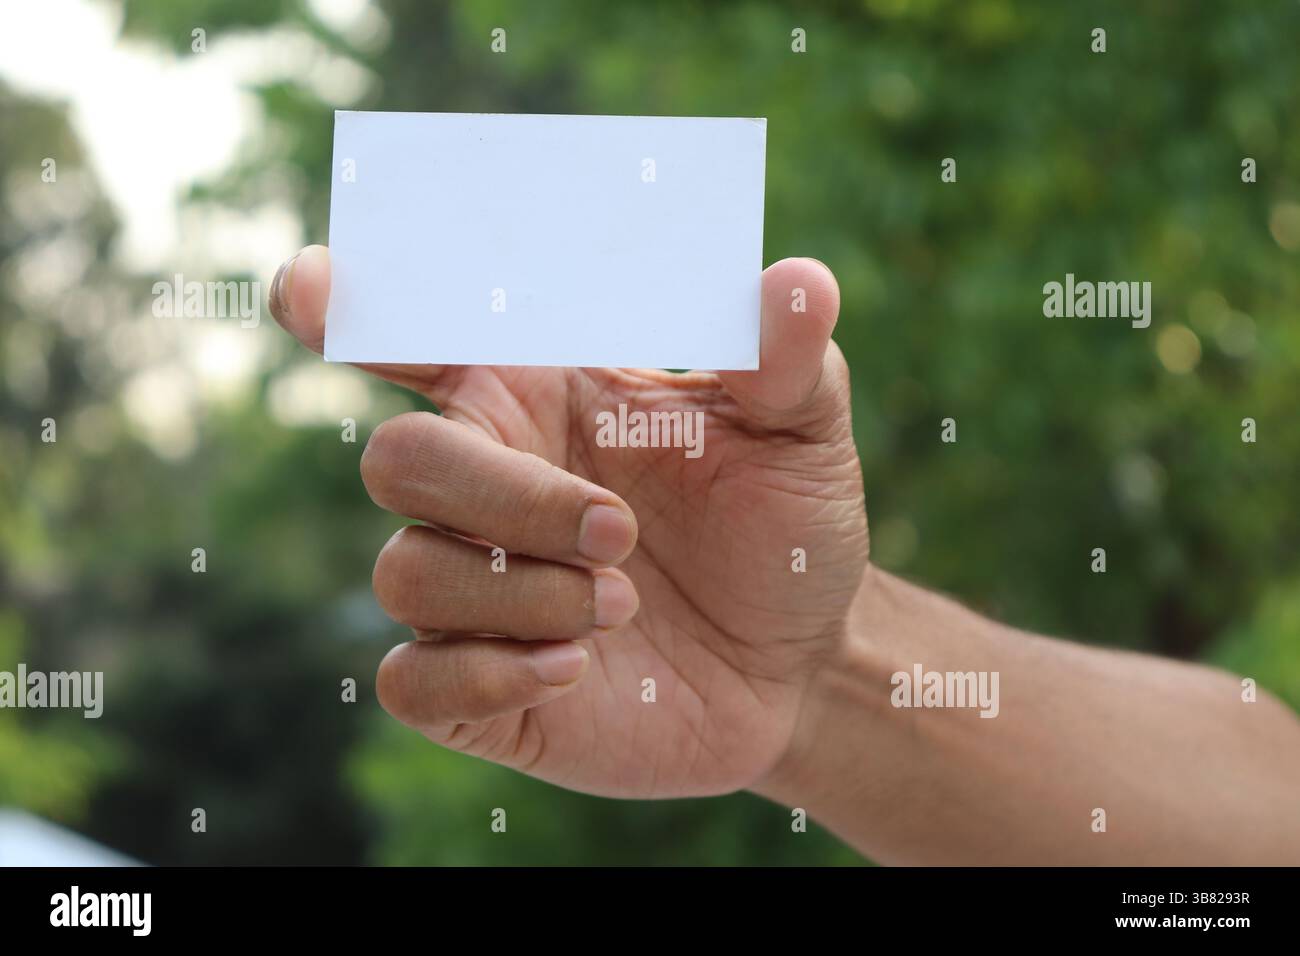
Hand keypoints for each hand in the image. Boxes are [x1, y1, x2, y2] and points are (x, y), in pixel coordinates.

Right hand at [270, 246, 868, 797]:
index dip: (345, 309)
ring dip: (523, 592)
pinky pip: (411, 680)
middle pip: (396, 462)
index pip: (413, 339)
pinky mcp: (475, 688)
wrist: (797, 661)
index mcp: (535, 397)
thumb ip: (786, 359)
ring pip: (406, 572)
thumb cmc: (781, 528)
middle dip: (507, 498)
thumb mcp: (802, 433)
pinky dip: (486, 673)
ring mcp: (472, 591)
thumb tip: (799, 282)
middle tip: (620, 532)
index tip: (303, 285)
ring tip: (625, 603)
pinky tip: (575, 668)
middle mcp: (485, 485)